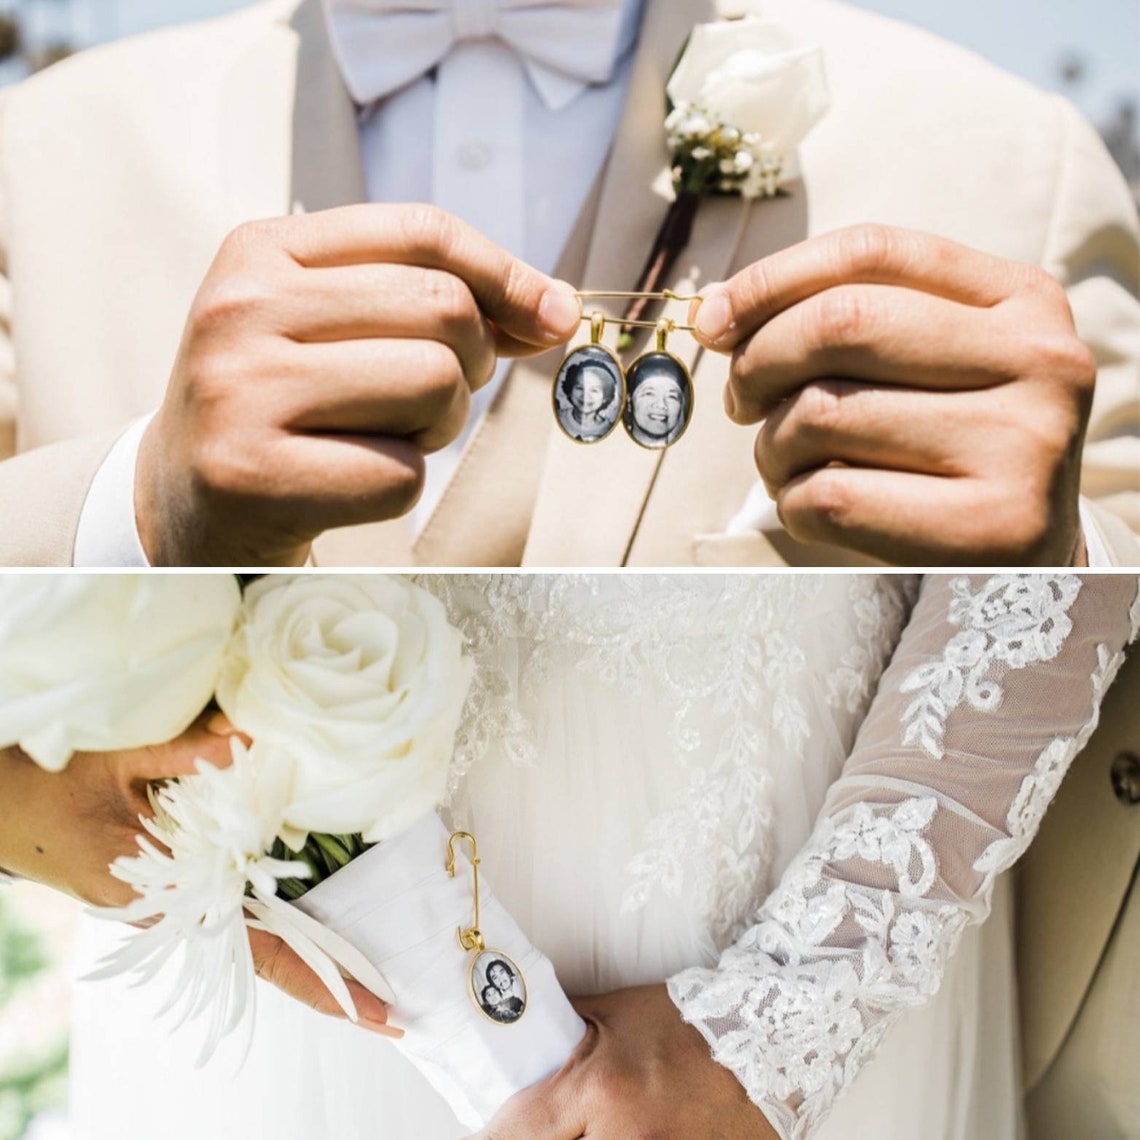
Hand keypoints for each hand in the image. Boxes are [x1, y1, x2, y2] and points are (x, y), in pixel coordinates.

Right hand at [0, 716, 397, 1036]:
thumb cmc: (44, 787)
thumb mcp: (110, 763)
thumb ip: (179, 754)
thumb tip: (248, 739)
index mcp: (164, 901)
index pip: (258, 950)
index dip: (320, 981)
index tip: (376, 1012)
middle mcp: (176, 920)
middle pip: (269, 962)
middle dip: (330, 987)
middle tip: (394, 1016)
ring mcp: (175, 914)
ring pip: (255, 946)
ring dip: (310, 965)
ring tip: (368, 993)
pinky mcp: (172, 898)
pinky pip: (234, 919)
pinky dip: (277, 932)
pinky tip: (311, 941)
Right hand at [137, 204, 581, 565]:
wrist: (183, 499)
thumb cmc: (282, 408)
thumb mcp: (332, 326)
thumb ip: (431, 301)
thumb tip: (554, 309)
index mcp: (260, 252)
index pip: (422, 231)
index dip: (507, 273)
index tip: (551, 316)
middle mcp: (239, 308)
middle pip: (443, 309)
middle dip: (467, 364)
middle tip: (426, 400)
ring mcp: (239, 391)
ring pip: (432, 384)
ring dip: (436, 425)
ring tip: (382, 437)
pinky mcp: (252, 476)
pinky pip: (402, 473)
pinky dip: (399, 485)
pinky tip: (346, 483)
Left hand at [474, 986, 775, 1139]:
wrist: (760, 1043)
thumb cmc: (687, 1024)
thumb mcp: (618, 1012)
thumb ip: (568, 1023)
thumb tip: (522, 1023)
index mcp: (597, 1090)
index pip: (517, 1134)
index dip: (493, 1138)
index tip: (485, 1133)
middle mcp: (620, 1137)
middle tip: (536, 1128)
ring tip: (583, 1127)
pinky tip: (610, 1135)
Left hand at [693, 224, 1096, 564]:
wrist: (1030, 559)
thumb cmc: (951, 450)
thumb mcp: (929, 366)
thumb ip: (845, 322)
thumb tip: (717, 311)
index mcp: (1021, 299)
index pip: (872, 252)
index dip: (772, 280)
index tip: (713, 321)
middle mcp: (1039, 359)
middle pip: (842, 322)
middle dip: (759, 362)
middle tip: (742, 403)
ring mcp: (1023, 444)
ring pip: (824, 413)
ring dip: (770, 446)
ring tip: (783, 464)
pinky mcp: (991, 527)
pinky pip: (831, 496)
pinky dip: (791, 505)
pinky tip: (811, 508)